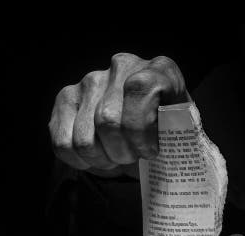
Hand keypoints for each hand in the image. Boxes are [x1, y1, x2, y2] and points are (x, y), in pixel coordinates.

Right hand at [48, 53, 189, 177]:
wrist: (149, 132)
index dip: (141, 131)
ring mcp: (90, 81)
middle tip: (132, 157)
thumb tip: (161, 148)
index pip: (138, 90)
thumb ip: (175, 133)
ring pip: (83, 139)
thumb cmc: (168, 134)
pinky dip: (80, 161)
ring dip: (102, 159)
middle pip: (107, 121)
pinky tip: (96, 157)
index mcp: (158, 69)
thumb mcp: (181, 132)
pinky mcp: (67, 98)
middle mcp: (122, 66)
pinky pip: (62, 142)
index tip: (150, 152)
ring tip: (116, 157)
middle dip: (121, 152)